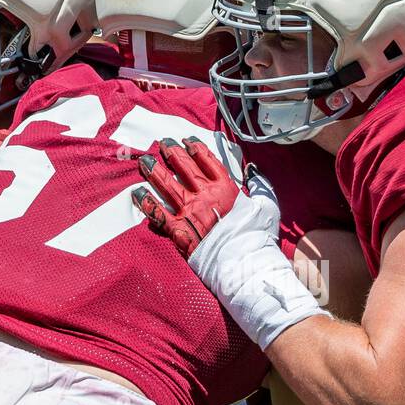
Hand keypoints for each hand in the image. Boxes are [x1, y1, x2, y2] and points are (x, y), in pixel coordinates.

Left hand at [133, 136, 270, 256]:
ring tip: (144, 162)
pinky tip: (137, 193)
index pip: (207, 161)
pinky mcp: (178, 230)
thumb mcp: (267, 205)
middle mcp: (205, 195)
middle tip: (162, 144)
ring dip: (154, 172)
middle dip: (172, 153)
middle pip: (184, 168)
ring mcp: (189, 212)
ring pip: (166, 185)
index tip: (187, 141)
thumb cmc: (258, 236)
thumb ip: (259, 185)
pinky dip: (146, 203)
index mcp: (226, 188)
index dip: (196, 148)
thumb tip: (253, 170)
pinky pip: (157, 213)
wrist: (245, 263)